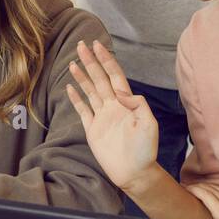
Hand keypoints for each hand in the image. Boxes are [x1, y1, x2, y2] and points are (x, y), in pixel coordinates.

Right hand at [66, 39, 158, 192]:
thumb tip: (122, 92)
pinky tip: (69, 87)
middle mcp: (112, 106)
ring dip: (82, 76)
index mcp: (126, 102)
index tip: (98, 46)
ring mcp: (101, 117)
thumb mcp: (149, 124)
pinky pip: (82, 110)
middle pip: (99, 79)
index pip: (114, 76)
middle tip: (81, 45)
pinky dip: (76, 98)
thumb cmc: (145, 150)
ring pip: (90, 91)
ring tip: (73, 62)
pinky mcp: (92, 129)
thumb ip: (138, 105)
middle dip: (91, 62)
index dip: (106, 60)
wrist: (134, 172)